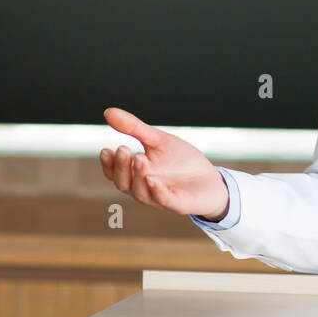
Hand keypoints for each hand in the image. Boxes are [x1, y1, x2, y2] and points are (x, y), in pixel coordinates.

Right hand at [98, 107, 229, 220]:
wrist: (211, 179)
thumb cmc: (181, 161)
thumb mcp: (158, 140)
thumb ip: (134, 128)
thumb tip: (108, 111)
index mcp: (136, 175)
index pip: (115, 173)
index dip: (109, 164)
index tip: (106, 150)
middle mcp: (144, 189)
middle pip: (124, 183)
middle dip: (122, 167)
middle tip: (123, 149)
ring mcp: (160, 199)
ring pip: (141, 194)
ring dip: (139, 176)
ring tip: (140, 158)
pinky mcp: (179, 205)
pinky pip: (165, 201)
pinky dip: (157, 191)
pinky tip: (153, 179)